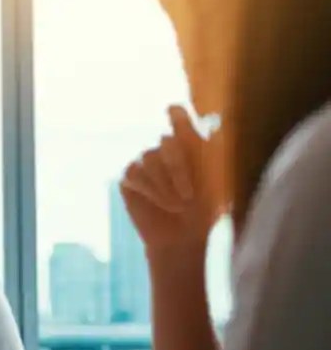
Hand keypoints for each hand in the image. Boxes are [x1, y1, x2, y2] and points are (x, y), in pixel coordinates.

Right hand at [119, 105, 224, 253]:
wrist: (184, 239)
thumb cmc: (207, 212)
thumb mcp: (220, 184)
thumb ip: (215, 158)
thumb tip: (216, 130)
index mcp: (190, 145)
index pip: (180, 118)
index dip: (177, 114)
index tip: (173, 111)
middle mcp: (166, 150)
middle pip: (167, 142)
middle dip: (178, 168)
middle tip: (188, 194)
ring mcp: (146, 163)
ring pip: (149, 157)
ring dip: (165, 182)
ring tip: (176, 204)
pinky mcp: (129, 178)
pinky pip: (134, 173)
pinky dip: (149, 189)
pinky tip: (160, 202)